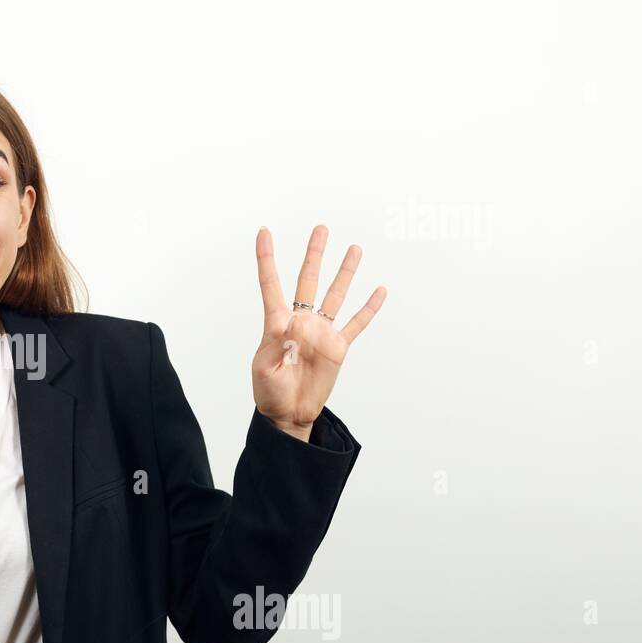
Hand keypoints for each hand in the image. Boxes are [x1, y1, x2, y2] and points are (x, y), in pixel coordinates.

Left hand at [251, 225, 384, 440]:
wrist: (288, 413)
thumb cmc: (269, 391)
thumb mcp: (265, 368)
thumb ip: (279, 344)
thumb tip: (296, 321)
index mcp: (277, 323)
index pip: (271, 284)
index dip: (267, 258)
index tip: (264, 233)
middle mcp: (301, 322)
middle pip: (308, 280)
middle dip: (315, 254)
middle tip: (321, 229)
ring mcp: (321, 332)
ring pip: (335, 295)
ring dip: (344, 272)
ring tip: (354, 248)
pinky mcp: (338, 347)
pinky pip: (356, 324)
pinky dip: (368, 308)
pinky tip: (378, 290)